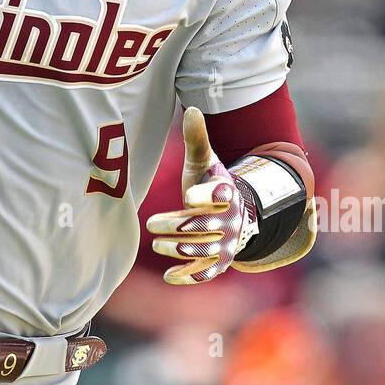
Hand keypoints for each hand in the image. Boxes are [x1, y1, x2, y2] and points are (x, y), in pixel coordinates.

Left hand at [146, 107, 255, 284]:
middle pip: (204, 226)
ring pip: (203, 250)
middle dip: (177, 226)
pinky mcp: (220, 262)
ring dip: (177, 249)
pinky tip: (169, 276)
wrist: (233, 212)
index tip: (188, 196)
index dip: (205, 196)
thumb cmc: (208, 183)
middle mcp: (230, 220)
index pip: (219, 195)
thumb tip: (192, 108)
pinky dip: (189, 277)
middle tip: (152, 224)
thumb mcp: (203, 161)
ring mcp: (227, 243)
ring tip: (156, 243)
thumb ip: (196, 139)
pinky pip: (207, 274)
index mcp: (226, 191)